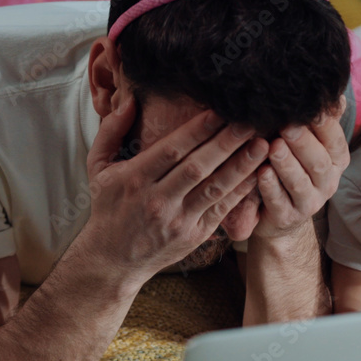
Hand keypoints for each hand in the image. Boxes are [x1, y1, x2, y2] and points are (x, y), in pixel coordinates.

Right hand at [77, 96, 269, 279]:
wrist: (113, 260)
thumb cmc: (108, 207)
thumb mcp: (98, 167)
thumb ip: (111, 131)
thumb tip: (129, 99)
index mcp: (135, 179)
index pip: (171, 150)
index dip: (197, 129)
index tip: (220, 110)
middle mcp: (157, 200)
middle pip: (198, 167)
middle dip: (227, 143)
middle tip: (250, 121)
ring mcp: (177, 220)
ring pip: (215, 189)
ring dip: (241, 166)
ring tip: (262, 145)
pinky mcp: (193, 236)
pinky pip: (222, 210)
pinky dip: (241, 192)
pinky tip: (257, 173)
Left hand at [251, 96, 350, 239]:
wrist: (278, 213)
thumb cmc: (292, 166)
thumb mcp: (307, 143)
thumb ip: (317, 123)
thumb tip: (334, 94)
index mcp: (336, 160)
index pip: (335, 140)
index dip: (323, 125)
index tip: (308, 107)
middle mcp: (328, 182)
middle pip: (319, 162)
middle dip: (303, 143)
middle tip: (287, 126)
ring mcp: (310, 202)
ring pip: (300, 183)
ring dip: (287, 164)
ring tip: (273, 148)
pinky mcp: (288, 217)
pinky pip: (279, 202)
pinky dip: (270, 188)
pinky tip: (261, 173)